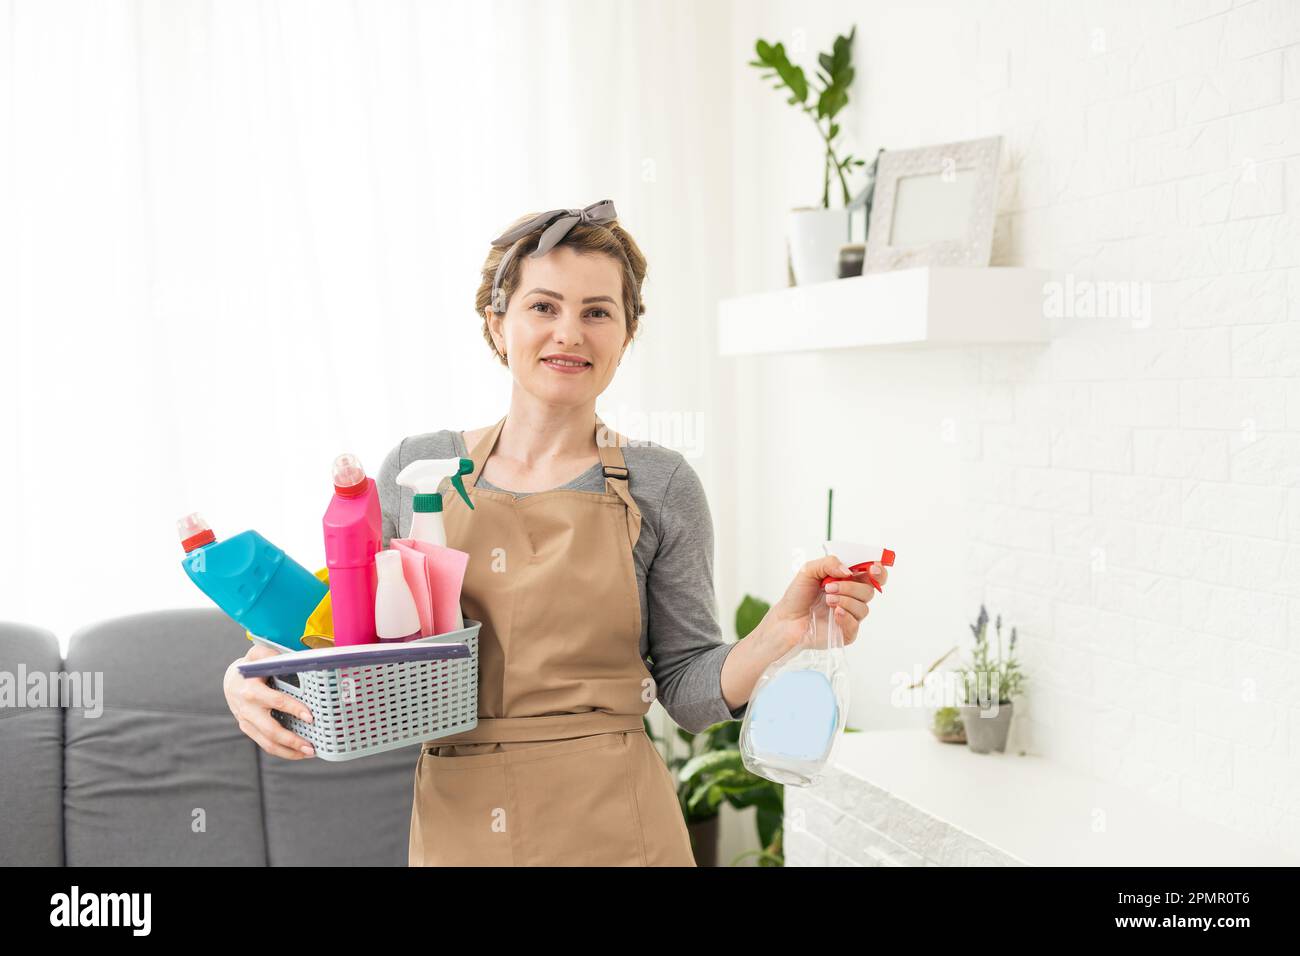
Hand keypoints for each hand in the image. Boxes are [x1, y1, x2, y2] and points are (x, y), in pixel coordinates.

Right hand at [223, 643, 315, 758]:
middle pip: (271, 730)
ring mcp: (247, 722)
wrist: (231, 681)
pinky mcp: (249, 730)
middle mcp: (248, 710)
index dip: (294, 709)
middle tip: (311, 746)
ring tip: (309, 753)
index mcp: (252, 690)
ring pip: (267, 743)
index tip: (310, 717)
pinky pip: (265, 744)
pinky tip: (298, 753)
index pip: (276, 701)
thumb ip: (270, 654)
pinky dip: (282, 751)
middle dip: (292, 740)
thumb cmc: (250, 667)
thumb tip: (292, 659)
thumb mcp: (257, 655)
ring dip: (289, 751)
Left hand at [760, 554, 887, 653]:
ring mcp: (851, 615)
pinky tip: (834, 613)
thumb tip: (848, 571)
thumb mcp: (808, 570)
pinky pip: (855, 624)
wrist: (787, 619)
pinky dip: (845, 617)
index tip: (873, 568)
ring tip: (827, 600)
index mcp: (848, 581)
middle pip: (870, 590)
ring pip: (863, 607)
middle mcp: (852, 598)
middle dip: (851, 587)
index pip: (872, 575)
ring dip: (845, 601)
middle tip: (830, 587)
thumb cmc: (798, 595)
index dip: (878, 571)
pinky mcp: (846, 632)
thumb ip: (828, 563)